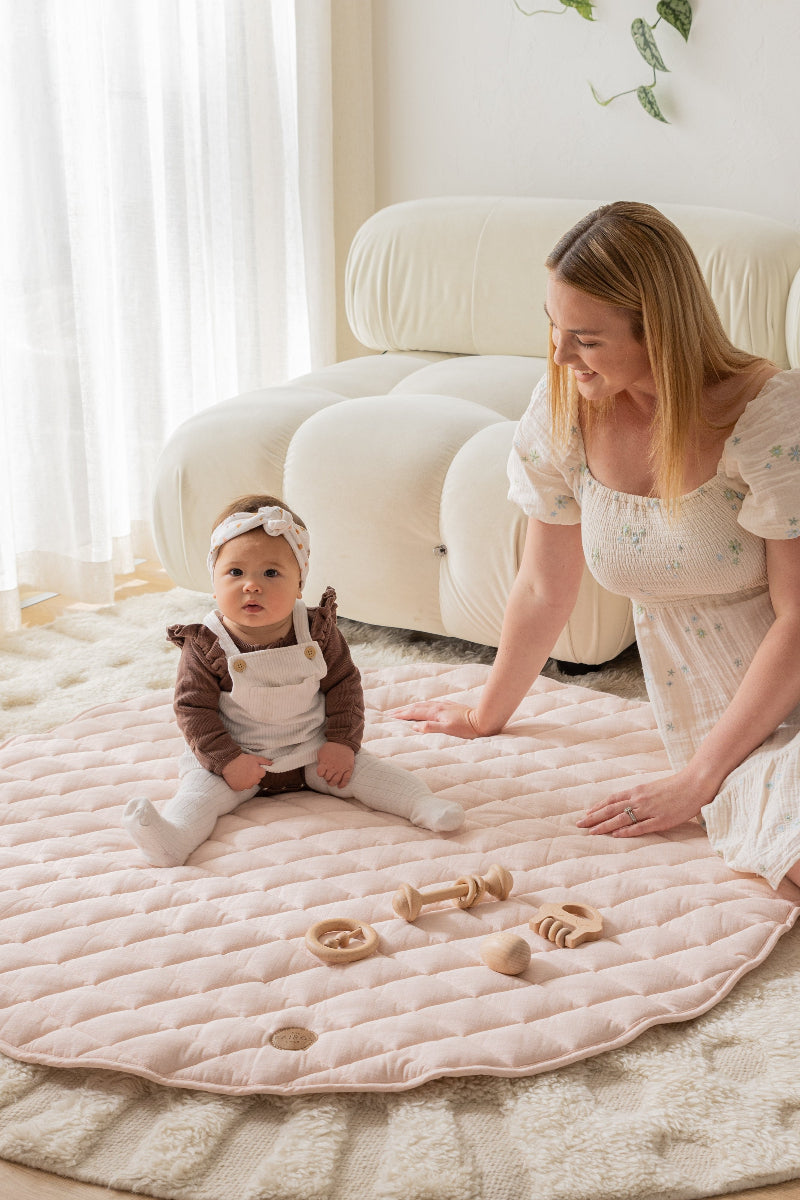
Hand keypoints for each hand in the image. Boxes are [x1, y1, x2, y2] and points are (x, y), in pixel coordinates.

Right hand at [222, 752, 271, 791]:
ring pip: (250, 784)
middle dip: (254, 776)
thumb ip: (264, 761)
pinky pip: (242, 787)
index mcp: (258, 773)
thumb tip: (272, 764)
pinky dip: (241, 783)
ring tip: (241, 773)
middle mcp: (253, 781)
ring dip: (248, 780)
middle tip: (247, 769)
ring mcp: (246, 786)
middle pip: (257, 780)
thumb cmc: (241, 759)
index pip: (262, 774)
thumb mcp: (254, 758)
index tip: (252, 767)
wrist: (227, 763)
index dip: (258, 770)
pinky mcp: (239, 788)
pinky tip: (238, 777)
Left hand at [316, 742, 354, 788]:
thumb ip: (320, 761)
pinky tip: (339, 786)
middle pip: (327, 778)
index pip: (320, 774)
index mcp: (325, 762)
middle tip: (328, 776)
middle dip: (326, 778)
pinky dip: (342, 784)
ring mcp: (341, 768)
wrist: (343, 742)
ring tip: (332, 782)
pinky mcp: (349, 769)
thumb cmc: (331, 747)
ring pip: (335, 781)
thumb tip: (320, 769)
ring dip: (332, 783)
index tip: (322, 772)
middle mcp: (333, 767)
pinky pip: (346, 779)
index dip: (320, 773)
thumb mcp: (321, 752)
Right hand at [391, 700, 482, 738]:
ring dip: (410, 707)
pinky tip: (423, 707)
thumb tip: (414, 727)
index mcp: (435, 713)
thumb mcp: (448, 730)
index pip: (413, 713)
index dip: (401, 715)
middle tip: (390, 713)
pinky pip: (430, 704)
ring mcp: (443, 705)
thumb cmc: (466, 728)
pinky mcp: (449, 706)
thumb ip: (431, 727)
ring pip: (422, 705)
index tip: (390, 717)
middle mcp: (437, 707)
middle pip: (415, 707)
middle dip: (402, 710)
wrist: (482, 719)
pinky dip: (422, 706)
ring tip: (402, 710)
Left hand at [576, 767, 713, 836]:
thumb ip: (641, 796)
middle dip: (594, 817)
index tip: (586, 814)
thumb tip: (629, 802)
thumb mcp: (653, 788)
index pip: (612, 799)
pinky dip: (627, 831)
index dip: (598, 807)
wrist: (695, 784)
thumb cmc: (676, 786)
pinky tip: (616, 835)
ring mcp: (649, 810)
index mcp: (637, 791)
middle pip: (611, 809)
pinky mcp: (661, 820)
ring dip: (605, 826)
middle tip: (579, 824)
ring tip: (591, 832)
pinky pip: (640, 827)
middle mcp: (640, 799)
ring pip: (621, 819)